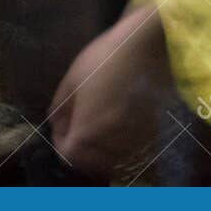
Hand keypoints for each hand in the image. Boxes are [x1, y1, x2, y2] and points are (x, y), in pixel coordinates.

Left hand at [48, 0, 172, 178]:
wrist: (147, 47)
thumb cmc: (105, 58)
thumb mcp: (72, 79)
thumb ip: (61, 108)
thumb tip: (56, 126)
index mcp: (87, 131)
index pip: (68, 154)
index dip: (60, 141)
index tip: (62, 125)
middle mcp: (112, 144)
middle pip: (90, 164)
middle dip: (80, 148)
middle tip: (78, 126)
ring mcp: (135, 143)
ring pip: (113, 162)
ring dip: (102, 152)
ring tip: (99, 128)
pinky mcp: (153, 137)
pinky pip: (134, 154)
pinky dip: (123, 148)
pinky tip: (120, 129)